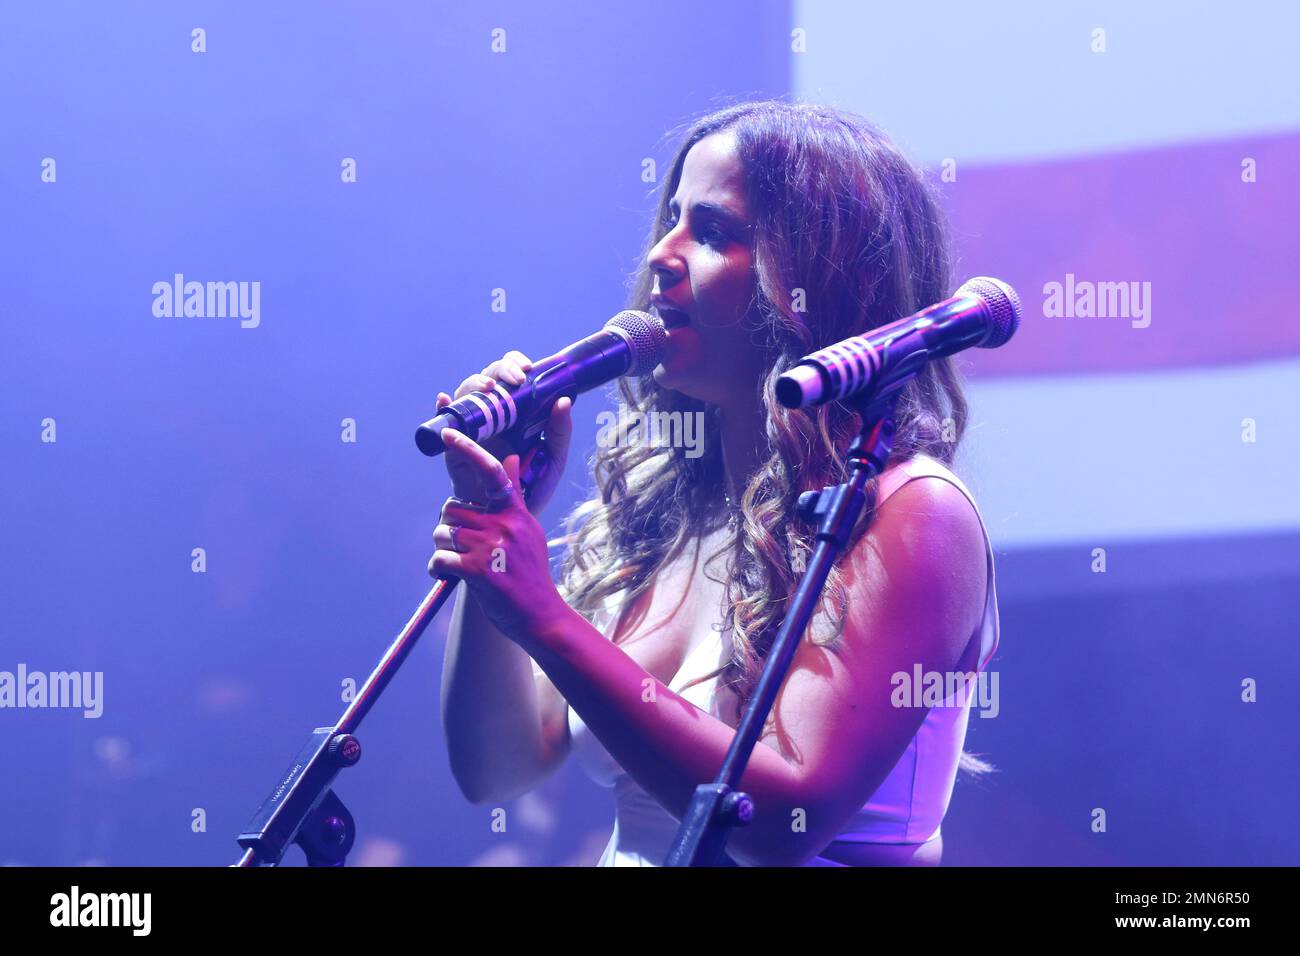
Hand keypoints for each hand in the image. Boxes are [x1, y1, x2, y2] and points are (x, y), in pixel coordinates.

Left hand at [429, 430, 570, 645]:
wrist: (541, 616)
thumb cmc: (530, 574)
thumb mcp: (528, 530)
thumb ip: (515, 495)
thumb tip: (512, 457)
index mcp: (516, 513)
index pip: (492, 471)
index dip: (467, 449)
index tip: (448, 433)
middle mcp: (504, 525)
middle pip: (452, 509)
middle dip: (448, 526)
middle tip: (460, 544)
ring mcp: (491, 547)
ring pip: (443, 532)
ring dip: (442, 548)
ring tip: (457, 562)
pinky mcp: (478, 571)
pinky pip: (439, 557)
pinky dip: (437, 568)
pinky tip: (448, 576)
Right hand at [437, 351, 572, 515]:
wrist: (509, 519)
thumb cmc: (532, 488)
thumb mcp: (554, 460)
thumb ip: (560, 432)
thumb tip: (564, 400)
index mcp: (515, 412)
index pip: (510, 377)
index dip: (514, 364)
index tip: (526, 369)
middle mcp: (492, 416)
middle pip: (488, 379)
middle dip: (499, 371)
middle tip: (515, 380)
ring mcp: (472, 429)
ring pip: (466, 396)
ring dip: (474, 385)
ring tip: (488, 389)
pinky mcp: (455, 447)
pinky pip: (445, 423)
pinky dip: (443, 408)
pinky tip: (445, 400)